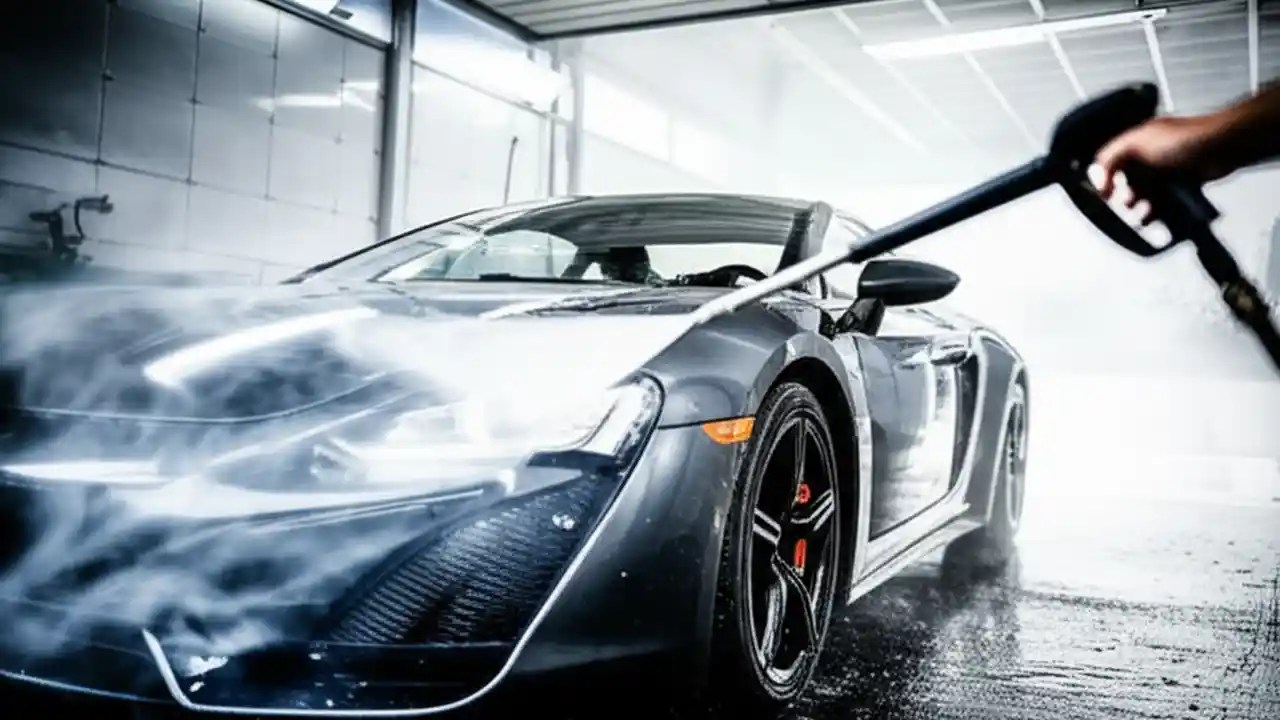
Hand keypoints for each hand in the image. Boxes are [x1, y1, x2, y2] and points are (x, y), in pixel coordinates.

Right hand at [1089, 114, 1231, 224]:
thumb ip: (1110, 158)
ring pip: (1146, 192)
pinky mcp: (1183, 182)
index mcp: (1137, 141)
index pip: (1111, 160)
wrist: (1220, 147)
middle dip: (1123, 195)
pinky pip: (1165, 200)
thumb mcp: (1135, 144)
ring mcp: (1167, 169)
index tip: (1103, 195)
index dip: (1103, 178)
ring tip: (1140, 216)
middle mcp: (1150, 154)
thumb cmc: (1180, 141)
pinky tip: (1155, 218)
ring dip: (1140, 207)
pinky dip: (1158, 210)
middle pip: (1128, 179)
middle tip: (1124, 205)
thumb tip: (1097, 179)